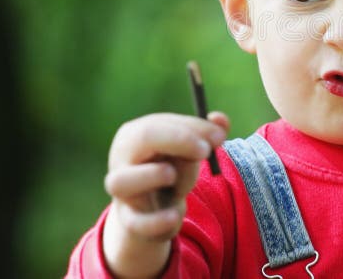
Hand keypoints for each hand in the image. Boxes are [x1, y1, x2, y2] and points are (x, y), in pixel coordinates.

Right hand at [101, 112, 228, 278]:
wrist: (154, 209)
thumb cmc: (172, 168)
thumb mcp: (189, 150)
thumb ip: (206, 134)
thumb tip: (220, 119)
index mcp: (135, 135)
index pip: (158, 123)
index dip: (191, 127)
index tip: (219, 136)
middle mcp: (122, 159)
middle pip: (141, 139)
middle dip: (178, 140)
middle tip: (205, 151)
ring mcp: (122, 191)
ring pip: (121, 181)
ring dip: (151, 175)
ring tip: (173, 176)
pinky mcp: (129, 221)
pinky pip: (136, 223)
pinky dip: (157, 220)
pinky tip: (175, 215)